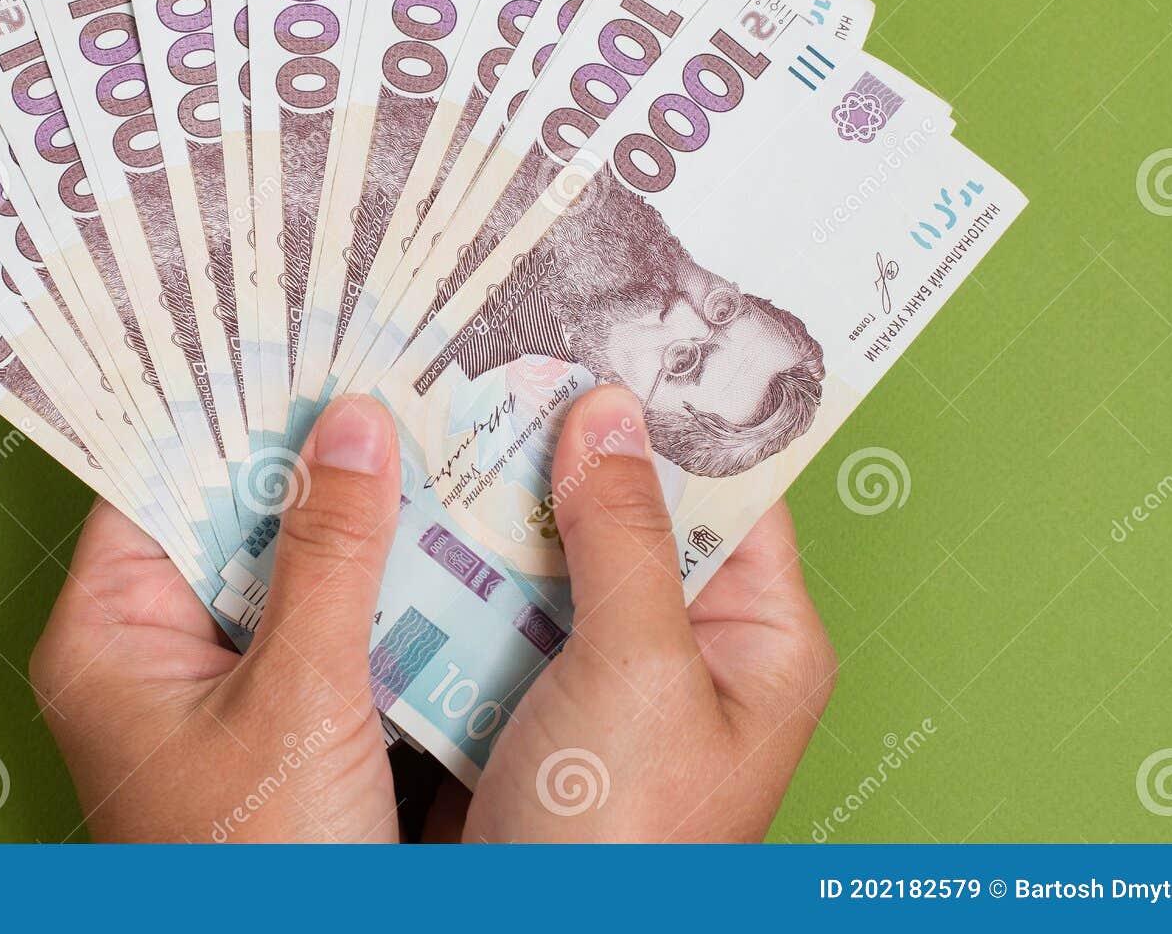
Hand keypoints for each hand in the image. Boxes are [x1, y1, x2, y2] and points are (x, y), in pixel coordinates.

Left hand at [30, 395, 401, 841]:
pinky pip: (325, 622)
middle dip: (314, 456)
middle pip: (228, 517)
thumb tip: (355, 424)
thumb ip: (330, 555)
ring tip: (428, 434)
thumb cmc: (261, 866)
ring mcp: (222, 687)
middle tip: (389, 374)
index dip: (224, 404)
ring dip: (358, 519)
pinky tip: (442, 534)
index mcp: (111, 634)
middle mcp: (156, 650)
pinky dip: (379, 584)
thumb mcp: (297, 697)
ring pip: (289, 569)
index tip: (297, 338)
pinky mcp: (283, 718)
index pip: (155, 477)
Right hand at [439, 384, 837, 841]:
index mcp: (758, 639)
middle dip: (563, 447)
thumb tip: (607, 411)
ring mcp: (603, 681)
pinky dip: (463, 567)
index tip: (604, 332)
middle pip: (633, 516)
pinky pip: (503, 612)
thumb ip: (623, 534)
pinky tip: (413, 513)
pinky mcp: (532, 706)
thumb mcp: (639, 669)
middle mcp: (686, 653)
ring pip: (556, 561)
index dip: (674, 409)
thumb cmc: (624, 839)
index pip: (732, 489)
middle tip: (497, 358)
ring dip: (501, 506)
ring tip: (441, 415)